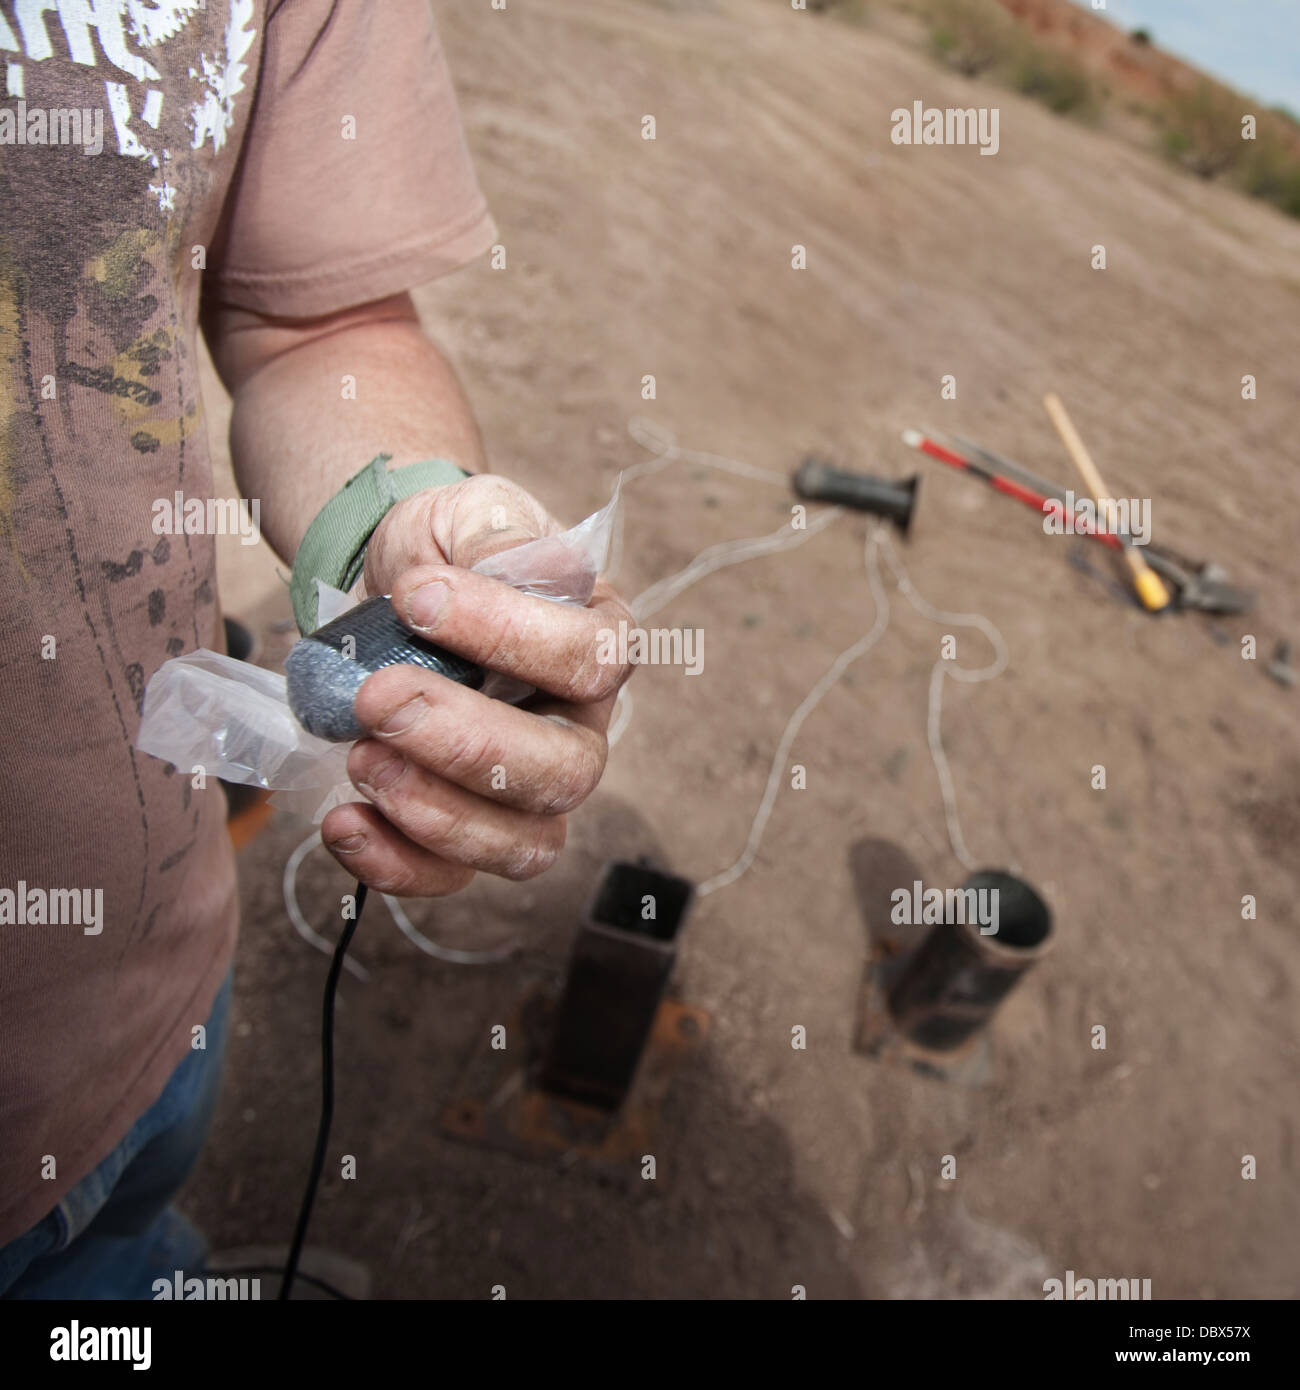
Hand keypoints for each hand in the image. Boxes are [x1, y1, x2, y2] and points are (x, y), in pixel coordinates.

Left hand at [319, 474, 633, 895]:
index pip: (589, 661)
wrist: (389, 594)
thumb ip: (501, 534)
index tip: (413, 596)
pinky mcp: (465, 831)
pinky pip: (451, 878)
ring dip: (437, 815)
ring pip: (524, 845)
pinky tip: (343, 819)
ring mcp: (526, 792)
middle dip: (467, 745)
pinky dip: (395, 863)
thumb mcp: (471, 514)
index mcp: (596, 645)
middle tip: (377, 698)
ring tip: (359, 757)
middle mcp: (577, 730)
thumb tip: (542, 573)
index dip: (508, 636)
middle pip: (566, 774)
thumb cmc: (446, 554)